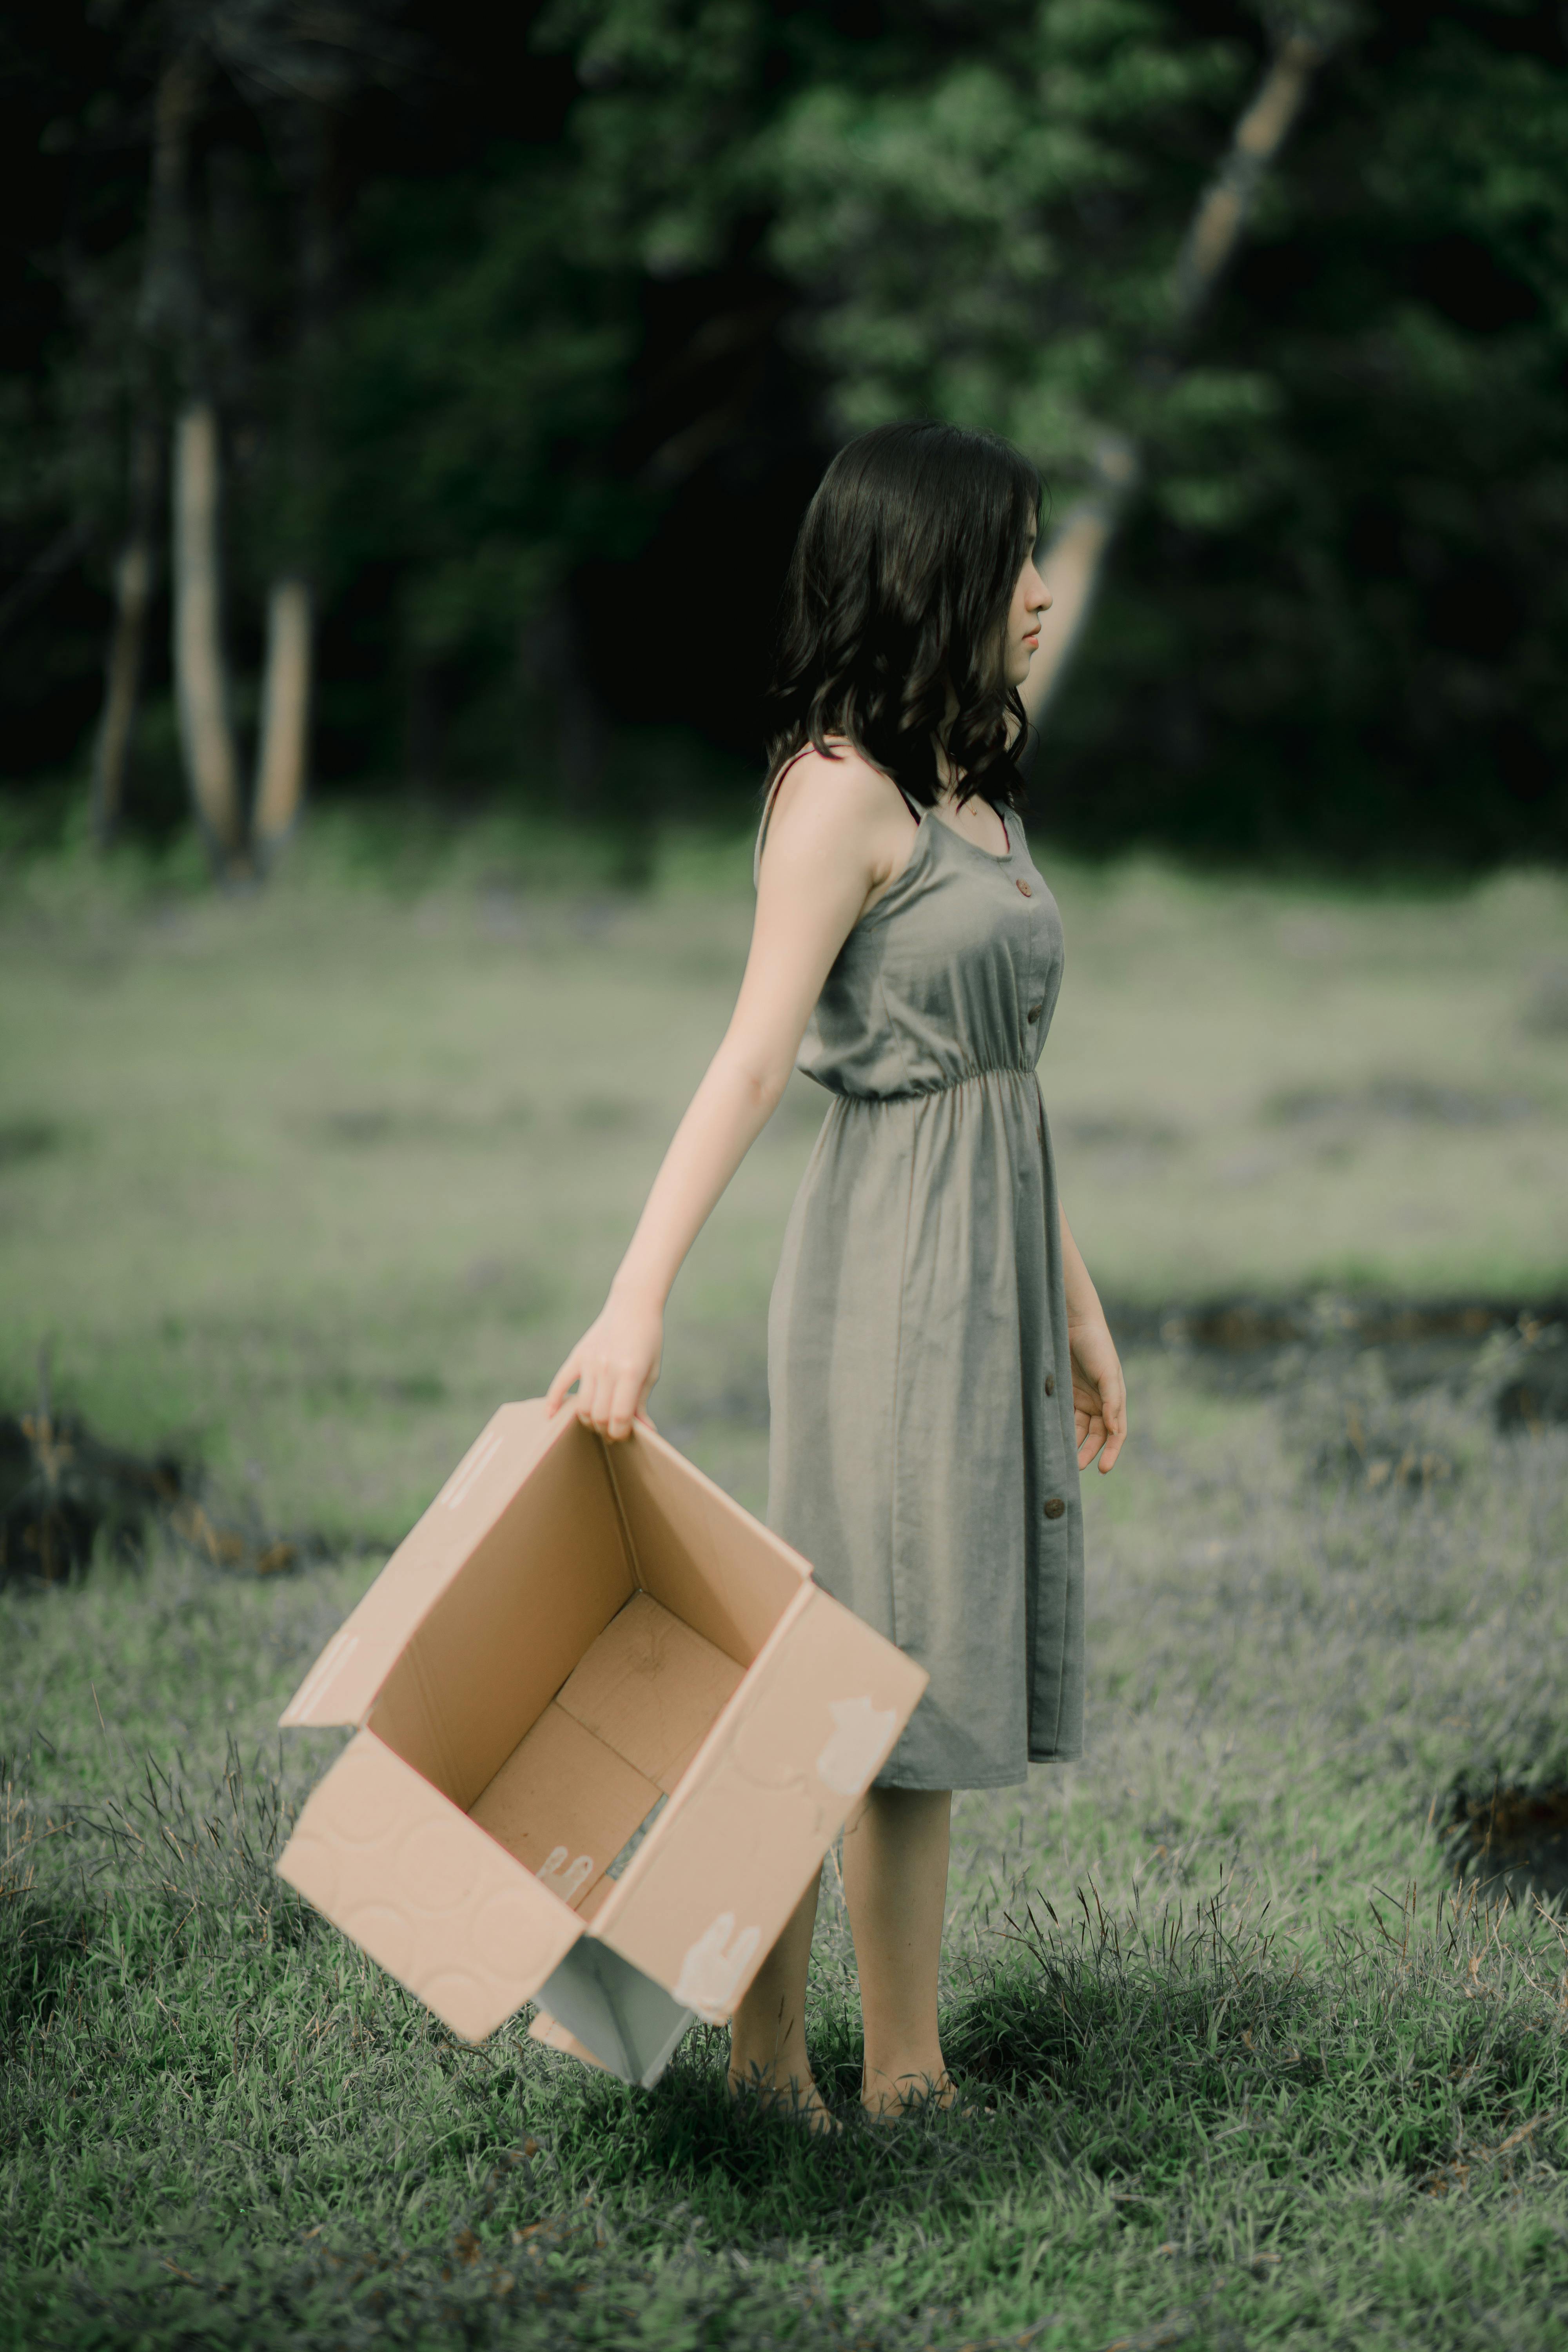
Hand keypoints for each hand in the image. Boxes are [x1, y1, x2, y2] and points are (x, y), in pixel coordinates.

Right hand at [546, 1287, 662, 1441]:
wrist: (633, 1305)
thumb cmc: (648, 1340)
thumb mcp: (651, 1372)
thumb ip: (642, 1403)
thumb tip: (645, 1431)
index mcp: (630, 1372)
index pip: (619, 1417)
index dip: (621, 1433)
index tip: (625, 1434)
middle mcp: (607, 1368)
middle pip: (598, 1415)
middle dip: (605, 1430)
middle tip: (612, 1430)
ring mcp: (589, 1362)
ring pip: (580, 1406)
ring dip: (588, 1421)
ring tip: (597, 1422)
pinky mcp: (577, 1356)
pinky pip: (560, 1382)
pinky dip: (553, 1402)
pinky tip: (550, 1416)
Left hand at [1068, 1317, 1126, 1472]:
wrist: (1072, 1322)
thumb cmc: (1096, 1345)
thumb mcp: (1108, 1373)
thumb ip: (1112, 1402)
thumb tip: (1115, 1431)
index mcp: (1114, 1400)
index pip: (1115, 1433)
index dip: (1111, 1452)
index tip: (1103, 1469)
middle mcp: (1098, 1403)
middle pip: (1095, 1436)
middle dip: (1088, 1452)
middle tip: (1076, 1467)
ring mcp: (1080, 1399)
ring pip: (1078, 1430)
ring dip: (1073, 1445)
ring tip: (1063, 1459)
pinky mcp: (1063, 1394)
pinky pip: (1063, 1417)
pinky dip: (1060, 1429)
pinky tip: (1052, 1439)